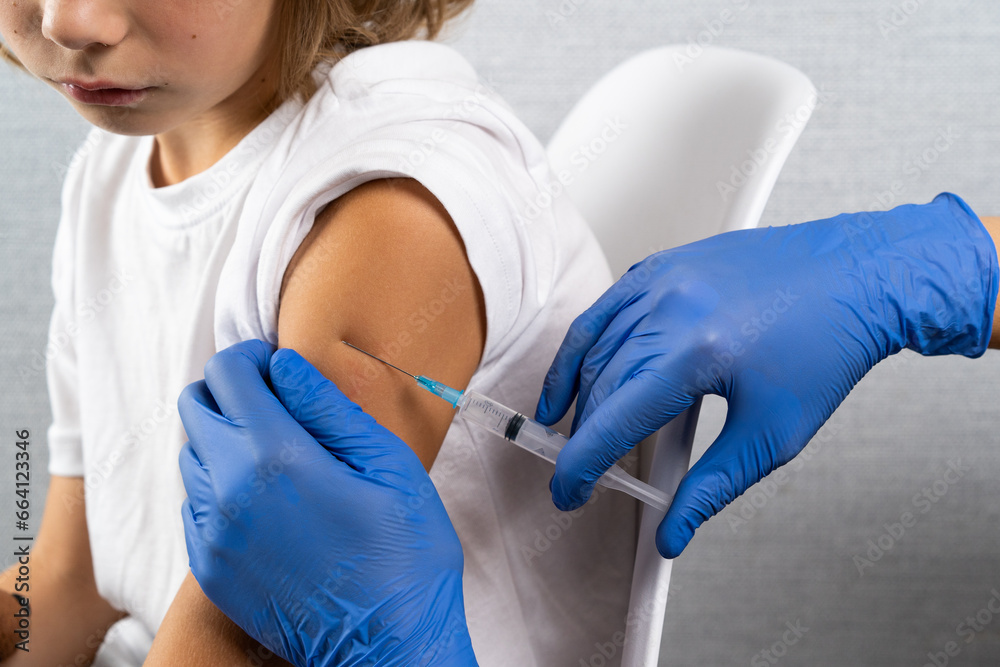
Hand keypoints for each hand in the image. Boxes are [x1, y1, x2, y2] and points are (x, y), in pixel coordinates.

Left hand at [178, 340, 477, 666]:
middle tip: (275, 403)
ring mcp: (212, 536)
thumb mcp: (388, 464)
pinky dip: (220, 488)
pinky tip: (267, 500)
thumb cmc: (405, 553)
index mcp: (274, 456)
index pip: (227, 375)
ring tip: (276, 454)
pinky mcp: (210, 570)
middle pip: (195, 409)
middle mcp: (228, 492)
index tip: (276, 366)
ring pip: (191, 457)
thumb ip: (329, 407)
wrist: (390, 644)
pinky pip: (194, 507)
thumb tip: (285, 365)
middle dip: (231, 392)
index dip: (251, 357)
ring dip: (223, 440)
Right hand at [536, 193, 997, 557]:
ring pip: (594, 342)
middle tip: (583, 470)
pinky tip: (583, 369)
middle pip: (599, 383)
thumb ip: (711, 488)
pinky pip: (607, 306)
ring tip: (566, 426)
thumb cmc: (827, 348)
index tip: (569, 492)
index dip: (582, 463)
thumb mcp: (773, 435)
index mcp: (697, 350)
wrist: (858, 277)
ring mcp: (664, 277)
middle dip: (582, 434)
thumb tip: (673, 532)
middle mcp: (670, 306)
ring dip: (575, 390)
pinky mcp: (666, 263)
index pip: (614, 418)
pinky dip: (587, 342)